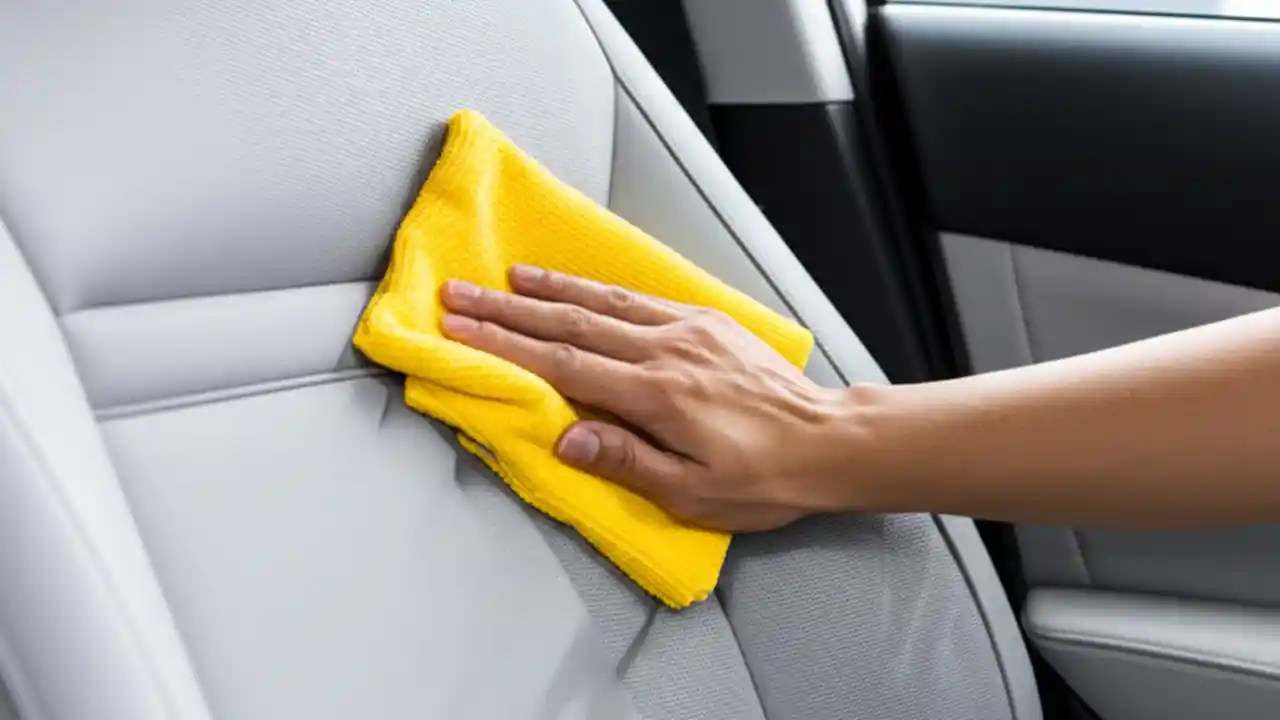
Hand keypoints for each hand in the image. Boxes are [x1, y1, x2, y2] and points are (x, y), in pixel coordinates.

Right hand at [439, 265, 860, 530]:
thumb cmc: (766, 478)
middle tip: (460, 295)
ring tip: (507, 278)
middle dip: (509, 310)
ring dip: (551, 290)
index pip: (565, 365)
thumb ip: (628, 462)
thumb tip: (567, 438)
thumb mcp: (695, 494)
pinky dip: (601, 289)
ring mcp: (689, 330)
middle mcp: (668, 351)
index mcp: (658, 396)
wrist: (831, 442)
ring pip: (605, 302)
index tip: (462, 331)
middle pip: (573, 324)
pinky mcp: (708, 322)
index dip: (507, 347)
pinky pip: (642, 297)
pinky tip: (578, 286)